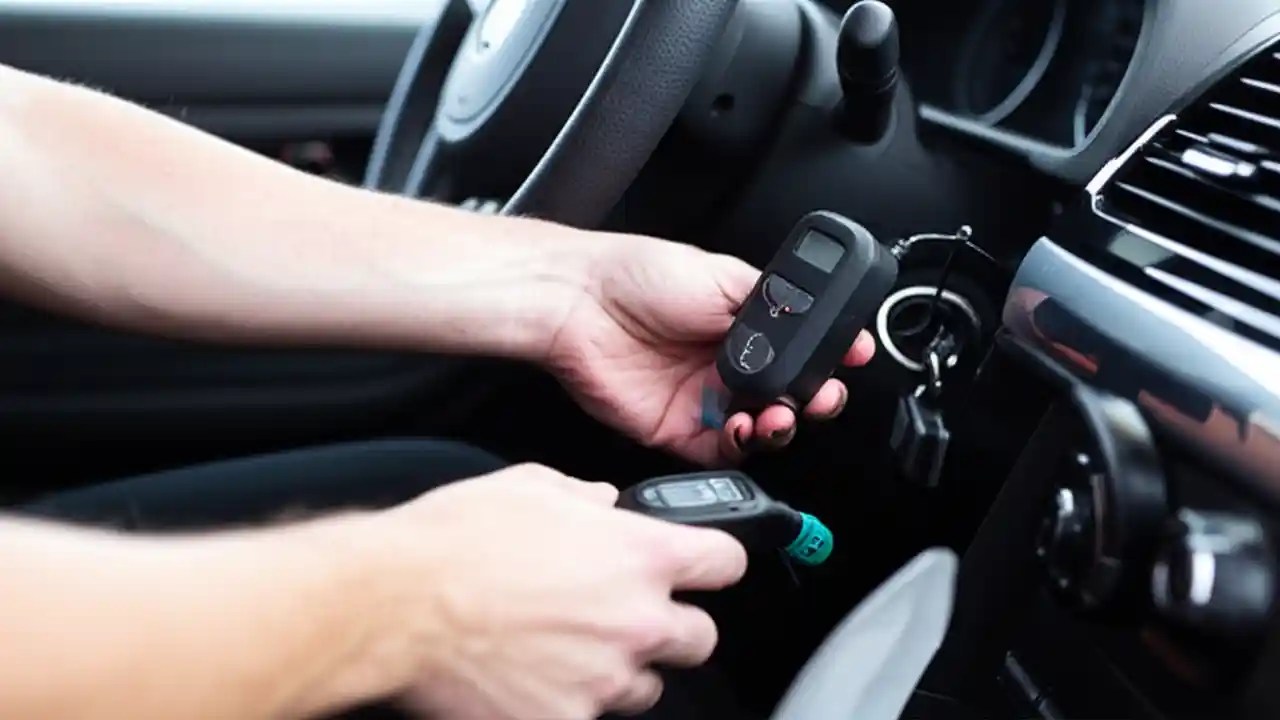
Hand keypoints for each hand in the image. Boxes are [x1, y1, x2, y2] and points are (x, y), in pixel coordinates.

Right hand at [357, 464, 746, 719]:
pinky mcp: (566, 719)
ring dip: (622, 668)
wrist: (397, 602)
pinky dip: (569, 699)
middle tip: (627, 614)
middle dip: (671, 625)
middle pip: (700, 637)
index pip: (726, 562)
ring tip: (569, 648)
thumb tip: (603, 505)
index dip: (715, 561)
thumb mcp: (530, 486)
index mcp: (641, 555)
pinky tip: (533, 675)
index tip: (704, 566)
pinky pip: (589, 715)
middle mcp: (636, 621)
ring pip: (647, 686)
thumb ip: (584, 497)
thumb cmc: (458, 538)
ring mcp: (604, 679)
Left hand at [549, 236, 875, 464]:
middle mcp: (727, 363)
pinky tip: (745, 430)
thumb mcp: (723, 276)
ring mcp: (703, 398)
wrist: (581, 303)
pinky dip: (741, 449)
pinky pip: (720, 454)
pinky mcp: (676, 430)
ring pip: (760, 429)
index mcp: (744, 323)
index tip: (850, 358)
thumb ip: (774, 303)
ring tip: (780, 415)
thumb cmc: (639, 275)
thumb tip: (820, 316)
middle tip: (821, 394)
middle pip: (787, 395)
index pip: (800, 351)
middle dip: (813, 399)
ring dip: (781, 427)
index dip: (827, 359)